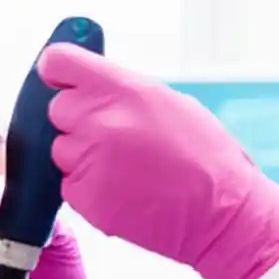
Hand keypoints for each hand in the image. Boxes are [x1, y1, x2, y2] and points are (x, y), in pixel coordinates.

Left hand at [39, 43, 278, 278]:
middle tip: (115, 138)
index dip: (58, 72)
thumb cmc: (207, 159)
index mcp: (123, 91)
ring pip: (61, 149)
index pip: (58, 63)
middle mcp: (99, 122)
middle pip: (58, 109)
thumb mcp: (171, 104)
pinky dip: (90, 187)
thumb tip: (93, 86)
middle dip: (79, 120)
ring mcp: (88, 161)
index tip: (62, 80)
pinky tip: (124, 191)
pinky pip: (69, 184)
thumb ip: (124, 92)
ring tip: (126, 170)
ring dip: (83, 156)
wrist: (220, 214)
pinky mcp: (84, 198)